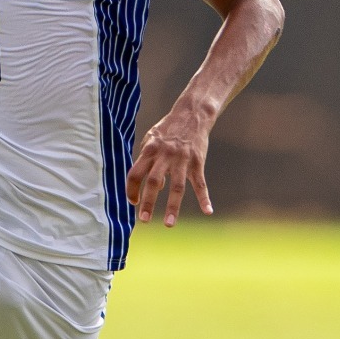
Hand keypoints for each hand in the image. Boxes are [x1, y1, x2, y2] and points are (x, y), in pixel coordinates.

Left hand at [126, 103, 212, 226]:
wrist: (192, 114)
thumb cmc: (168, 130)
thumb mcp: (152, 139)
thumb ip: (147, 160)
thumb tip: (153, 185)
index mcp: (150, 150)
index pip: (135, 173)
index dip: (131, 189)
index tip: (133, 202)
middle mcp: (164, 156)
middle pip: (154, 182)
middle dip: (148, 202)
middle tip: (143, 219)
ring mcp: (182, 160)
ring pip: (177, 186)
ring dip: (173, 206)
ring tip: (169, 224)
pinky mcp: (198, 162)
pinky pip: (200, 183)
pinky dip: (204, 198)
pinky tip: (208, 211)